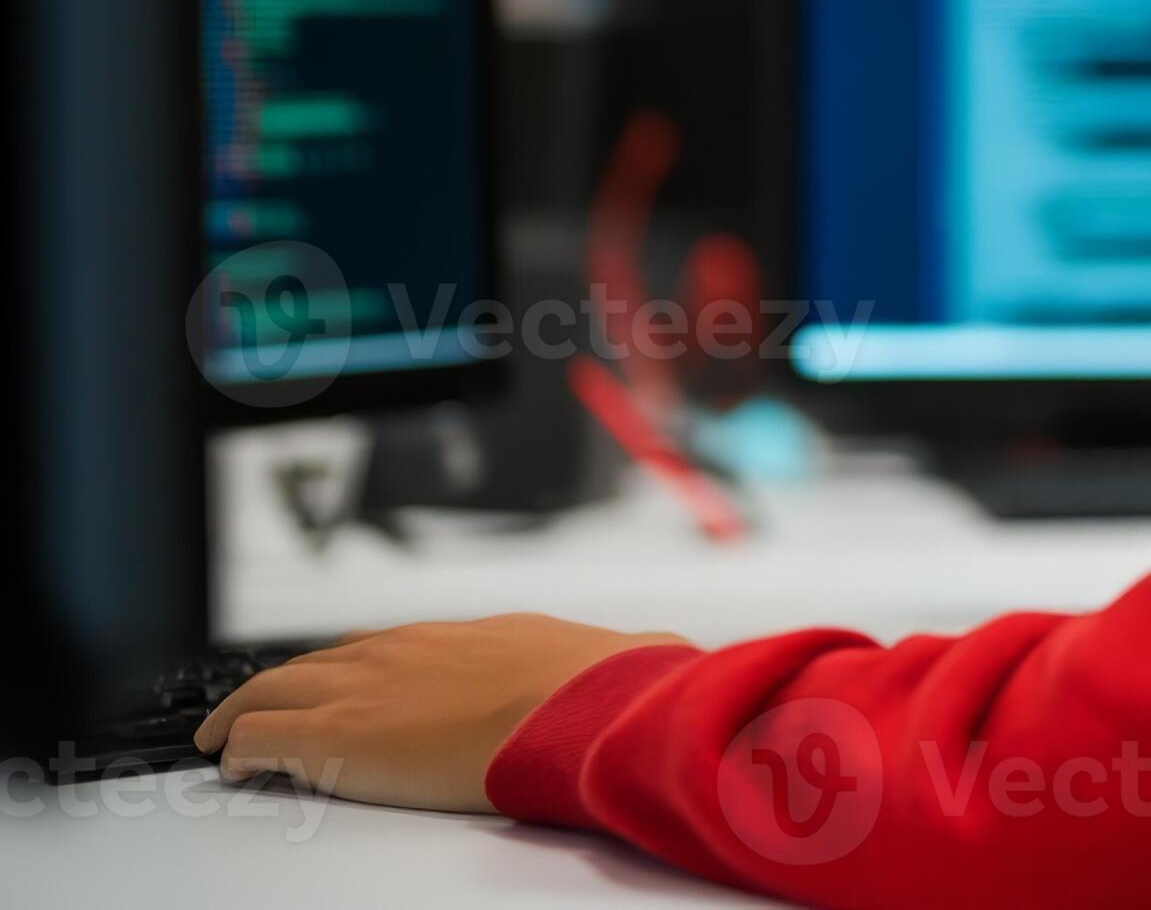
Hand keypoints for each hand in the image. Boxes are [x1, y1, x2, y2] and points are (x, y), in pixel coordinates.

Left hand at [195, 613, 691, 812]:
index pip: (400, 643)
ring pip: (276, 685)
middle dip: (294, 678)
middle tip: (269, 698)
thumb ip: (631, 658)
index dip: (369, 664)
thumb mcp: (625, 659)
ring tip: (227, 730)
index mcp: (475, 636)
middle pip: (327, 656)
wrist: (580, 704)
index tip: (358, 677)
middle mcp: (412, 650)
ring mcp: (369, 688)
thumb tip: (674, 655)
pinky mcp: (338, 737)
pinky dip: (239, 745)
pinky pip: (262, 734)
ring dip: (247, 707)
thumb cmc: (606, 689)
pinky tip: (232, 762)